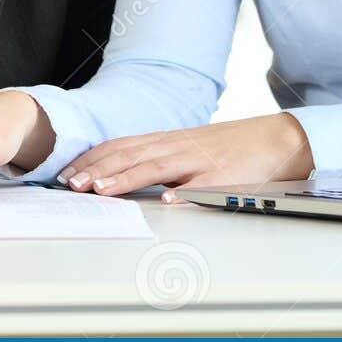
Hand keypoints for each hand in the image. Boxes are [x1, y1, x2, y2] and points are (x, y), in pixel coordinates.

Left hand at [61, 113, 313, 201]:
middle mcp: (177, 147)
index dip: (92, 159)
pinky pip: (201, 185)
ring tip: (103, 190)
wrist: (274, 140)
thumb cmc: (227, 148)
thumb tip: (118, 175)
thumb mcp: (185, 149)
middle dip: (98, 170)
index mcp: (166, 142)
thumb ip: (156, 159)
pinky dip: (183, 192)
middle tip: (72, 184)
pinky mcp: (222, 177)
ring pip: (157, 168)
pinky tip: (167, 201)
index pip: (120, 147)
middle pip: (130, 155)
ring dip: (127, 178)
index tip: (67, 173)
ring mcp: (199, 161)